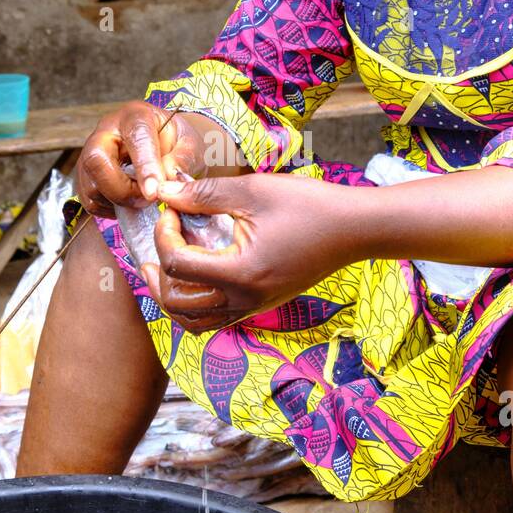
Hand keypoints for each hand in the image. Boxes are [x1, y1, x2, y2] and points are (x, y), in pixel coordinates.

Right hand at [76, 101, 206, 216]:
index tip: (154, 193)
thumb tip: (166, 180)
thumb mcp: (192, 146)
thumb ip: (183, 160)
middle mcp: (106, 131)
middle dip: (122, 189)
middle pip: (96, 160)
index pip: (136, 139)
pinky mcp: (85, 175)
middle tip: (148, 198)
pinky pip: (89, 201)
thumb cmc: (178, 143)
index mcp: (136, 116)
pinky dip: (109, 209)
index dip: (144, 168)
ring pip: (90, 185)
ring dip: (118, 201)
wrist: (166, 147)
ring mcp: (91, 153)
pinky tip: (130, 202)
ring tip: (143, 199)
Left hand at [141, 173, 357, 332]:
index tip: (171, 208)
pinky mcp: (261, 304)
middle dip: (158, 271)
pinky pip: (215, 318)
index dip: (163, 233)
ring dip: (171, 296)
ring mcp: (253, 307)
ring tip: (163, 268)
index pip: (177, 264)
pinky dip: (194, 303)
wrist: (354, 229)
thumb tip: (165, 192)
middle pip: (177, 303)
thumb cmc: (310, 206)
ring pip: (194, 322)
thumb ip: (204, 194)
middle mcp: (244, 299)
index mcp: (240, 273)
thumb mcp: (253, 191)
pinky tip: (195, 274)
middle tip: (159, 239)